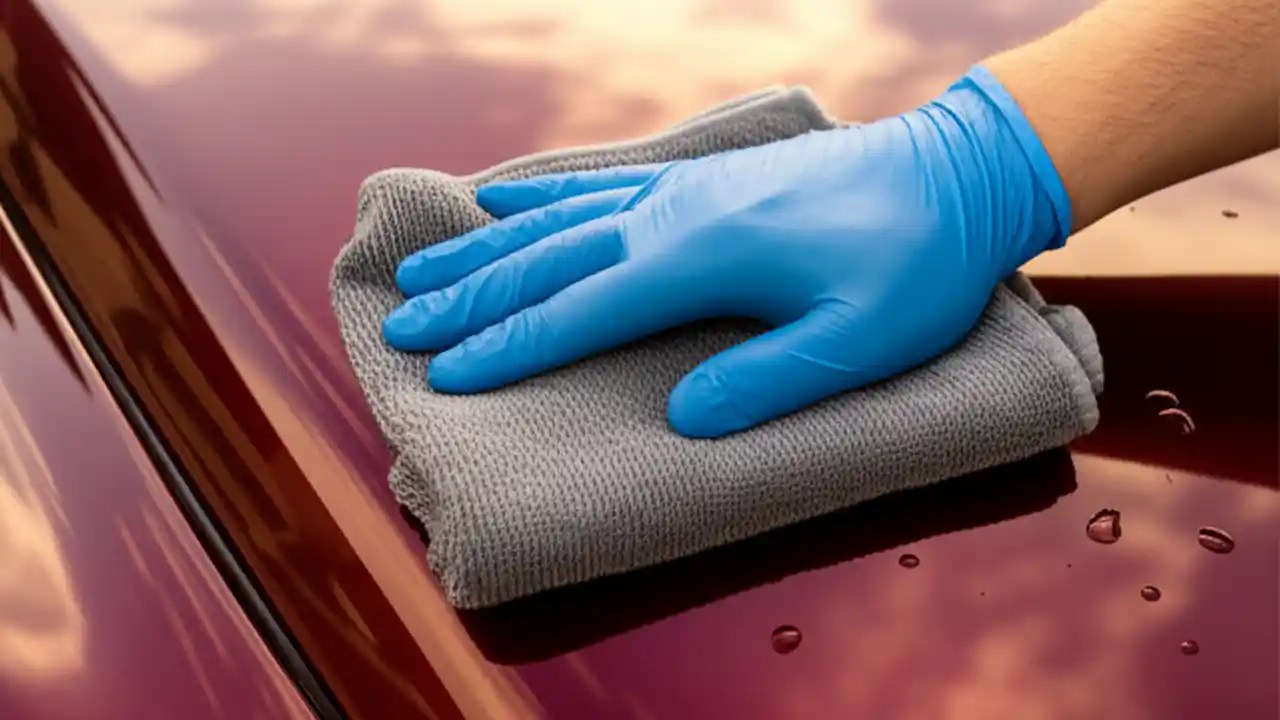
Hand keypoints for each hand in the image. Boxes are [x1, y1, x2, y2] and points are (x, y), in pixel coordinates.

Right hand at [384, 66, 1071, 437]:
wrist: (957, 172)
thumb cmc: (917, 262)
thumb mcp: (861, 340)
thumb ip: (769, 381)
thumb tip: (683, 419)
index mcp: (701, 258)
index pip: (581, 311)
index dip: (509, 346)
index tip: (446, 373)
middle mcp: (673, 217)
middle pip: (548, 262)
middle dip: (472, 299)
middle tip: (402, 326)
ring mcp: (682, 191)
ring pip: (559, 222)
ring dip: (486, 249)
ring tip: (423, 268)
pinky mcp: (699, 181)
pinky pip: (601, 186)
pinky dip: (544, 197)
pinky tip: (502, 199)